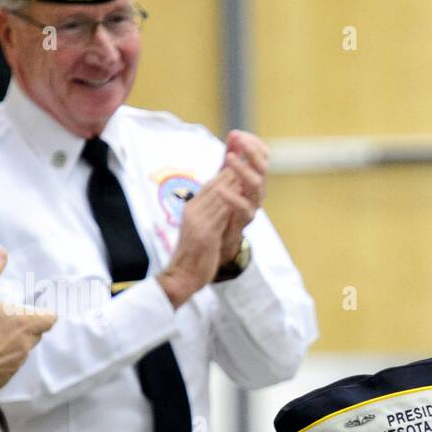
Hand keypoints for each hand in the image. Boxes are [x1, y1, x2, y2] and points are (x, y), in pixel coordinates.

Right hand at [0, 249, 55, 390]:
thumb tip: (0, 252)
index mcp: (27, 322)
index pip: (50, 316)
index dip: (45, 311)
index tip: (35, 307)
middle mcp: (27, 344)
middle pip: (34, 331)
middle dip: (21, 323)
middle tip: (0, 315)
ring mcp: (16, 363)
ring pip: (18, 347)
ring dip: (6, 338)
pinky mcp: (3, 377)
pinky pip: (5, 363)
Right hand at [159, 166, 254, 307]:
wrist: (181, 277)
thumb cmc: (193, 257)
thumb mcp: (201, 231)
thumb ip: (210, 215)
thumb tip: (223, 204)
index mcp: (192, 209)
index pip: (211, 185)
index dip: (227, 171)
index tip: (241, 158)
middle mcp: (193, 211)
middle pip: (216, 185)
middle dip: (232, 168)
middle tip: (248, 154)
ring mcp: (198, 221)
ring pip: (219, 194)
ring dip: (235, 179)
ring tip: (250, 166)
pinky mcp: (205, 232)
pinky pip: (222, 212)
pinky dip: (233, 199)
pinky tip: (245, 190)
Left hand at [217, 130, 267, 262]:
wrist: (224, 233)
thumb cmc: (227, 201)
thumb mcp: (227, 175)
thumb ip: (231, 155)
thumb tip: (235, 133)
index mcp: (256, 176)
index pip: (263, 155)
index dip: (253, 144)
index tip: (238, 134)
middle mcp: (259, 189)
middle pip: (263, 167)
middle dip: (253, 152)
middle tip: (240, 141)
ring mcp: (254, 204)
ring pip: (257, 184)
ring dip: (244, 168)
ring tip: (229, 157)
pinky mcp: (245, 218)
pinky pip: (242, 206)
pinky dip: (230, 196)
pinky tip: (219, 187)